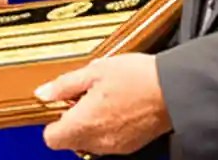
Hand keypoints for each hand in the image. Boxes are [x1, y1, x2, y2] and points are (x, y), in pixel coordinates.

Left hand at [34, 54, 170, 155]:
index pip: (51, 138)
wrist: (173, 89)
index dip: (53, 121)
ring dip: (90, 124)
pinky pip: (108, 142)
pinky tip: (119, 107)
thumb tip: (43, 93)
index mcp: (83, 123)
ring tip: (104, 99)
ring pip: (89, 142)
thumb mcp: (94, 71)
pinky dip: (108, 128)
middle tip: (84, 98)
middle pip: (70, 142)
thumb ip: (64, 85)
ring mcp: (115, 146)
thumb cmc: (137, 78)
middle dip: (73, 122)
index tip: (61, 105)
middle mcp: (97, 141)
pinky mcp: (131, 146)